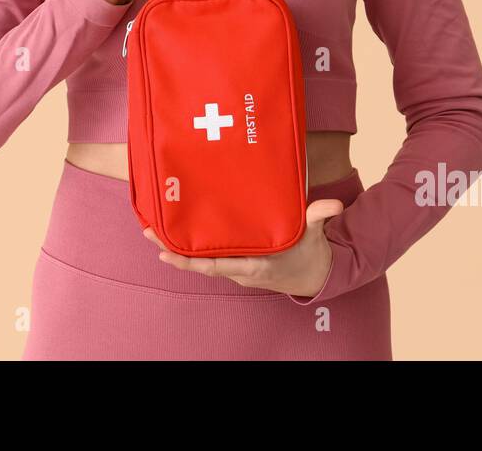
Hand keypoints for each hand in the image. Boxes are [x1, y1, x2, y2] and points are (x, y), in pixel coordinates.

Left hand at [142, 197, 345, 298]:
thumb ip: (319, 216)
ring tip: (154, 230)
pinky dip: (192, 250)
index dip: (190, 261)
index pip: (217, 265)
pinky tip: (179, 235)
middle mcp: (241, 270)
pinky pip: (210, 259)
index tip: (167, 253)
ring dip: (178, 250)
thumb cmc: (312, 254)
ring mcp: (237, 270)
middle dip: (173, 251)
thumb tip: (333, 204)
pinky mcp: (237, 265)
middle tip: (148, 232)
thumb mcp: (315, 235)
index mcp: (255, 264)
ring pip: (202, 262)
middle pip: (200, 264)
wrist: (316, 276)